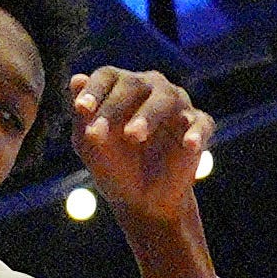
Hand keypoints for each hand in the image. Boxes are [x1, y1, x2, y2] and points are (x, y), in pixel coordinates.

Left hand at [69, 67, 212, 228]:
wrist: (143, 200)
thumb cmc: (114, 165)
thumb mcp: (91, 145)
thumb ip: (82, 117)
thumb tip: (76, 80)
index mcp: (121, 88)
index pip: (107, 76)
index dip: (93, 90)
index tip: (81, 110)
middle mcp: (151, 89)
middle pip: (134, 84)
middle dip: (114, 108)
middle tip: (98, 134)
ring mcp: (178, 106)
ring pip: (166, 99)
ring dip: (148, 115)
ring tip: (132, 136)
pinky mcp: (199, 126)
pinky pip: (200, 123)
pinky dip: (195, 133)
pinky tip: (188, 145)